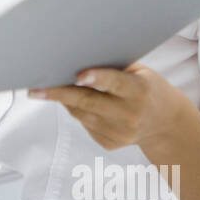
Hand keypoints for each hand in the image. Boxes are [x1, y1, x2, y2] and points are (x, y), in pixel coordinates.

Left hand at [28, 62, 190, 150]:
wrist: (164, 123)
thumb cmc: (147, 88)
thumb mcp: (139, 72)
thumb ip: (113, 66)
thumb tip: (76, 55)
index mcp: (139, 91)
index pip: (115, 83)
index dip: (97, 78)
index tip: (78, 75)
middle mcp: (129, 115)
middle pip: (88, 102)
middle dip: (58, 94)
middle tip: (34, 90)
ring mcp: (119, 133)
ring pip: (80, 114)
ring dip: (65, 100)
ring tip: (51, 88)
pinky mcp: (109, 144)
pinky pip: (84, 124)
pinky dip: (78, 111)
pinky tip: (81, 103)